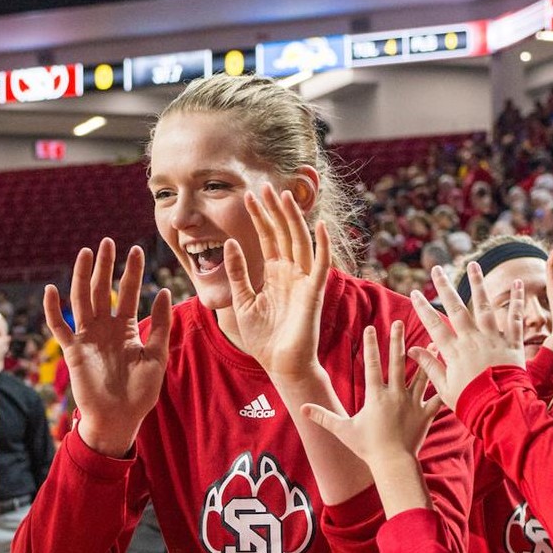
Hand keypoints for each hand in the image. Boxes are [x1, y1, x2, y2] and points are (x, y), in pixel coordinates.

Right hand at [44, 239, 172, 455]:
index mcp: (126, 329)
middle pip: (103, 289)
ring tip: (86, 253)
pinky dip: (53, 309)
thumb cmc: (140, 393)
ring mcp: (87, 338)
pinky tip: (51, 289)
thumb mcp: (157, 356)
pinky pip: (59, 327)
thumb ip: (161, 325)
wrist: (119, 419)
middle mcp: (105, 328)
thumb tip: (163, 292)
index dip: (132, 272)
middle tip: (108, 242)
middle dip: (106, 266)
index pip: (129, 293)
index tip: (136, 250)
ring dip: (83, 277)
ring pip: (82, 300)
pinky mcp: (72, 351)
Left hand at [226, 189, 331, 378]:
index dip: (260, 217)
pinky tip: (321, 227)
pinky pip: (321, 266)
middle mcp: (291, 273)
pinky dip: (323, 247)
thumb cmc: (264, 339)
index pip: (267, 238)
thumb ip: (238, 273)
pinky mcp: (313, 293)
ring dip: (293, 220)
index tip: (249, 196)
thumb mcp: (242, 301)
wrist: (280, 365)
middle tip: (265, 186)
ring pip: (300, 243)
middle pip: (284, 234)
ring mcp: (304, 281)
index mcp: (274, 274)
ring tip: (285, 196)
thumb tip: (229, 243)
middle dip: (275, 210)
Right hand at [300, 321, 443, 469]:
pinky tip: (451, 371)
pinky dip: (444, 384)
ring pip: (422, 374)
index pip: (372, 365)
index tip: (371, 328)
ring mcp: (413, 403)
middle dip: (397, 341)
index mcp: (376, 396)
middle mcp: (396, 395)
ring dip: (427, 356)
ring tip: (434, 339)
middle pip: (398, 362)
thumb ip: (323, 416)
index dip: (371, 345)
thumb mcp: (343, 430)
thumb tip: (301, 408)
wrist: (393, 464)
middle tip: (398, 322)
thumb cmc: (367, 448)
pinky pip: (438, 396)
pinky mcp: (426, 414)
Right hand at [409, 262, 526, 411]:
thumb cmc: (471, 402)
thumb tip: (413, 349)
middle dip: (445, 287)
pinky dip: (517, 300)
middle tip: (437, 269)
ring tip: (473, 265)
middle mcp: (472, 339)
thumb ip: (431, 366)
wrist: (501, 408)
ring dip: (478, 284)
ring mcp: (493, 338)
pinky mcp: (512, 342)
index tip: (414, 293)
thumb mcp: (445, 388)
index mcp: (454, 351)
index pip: (434, 325)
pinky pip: (515, 317)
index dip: (423, 308)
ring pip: (484, 306)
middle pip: (456, 308)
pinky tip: (518, 283)